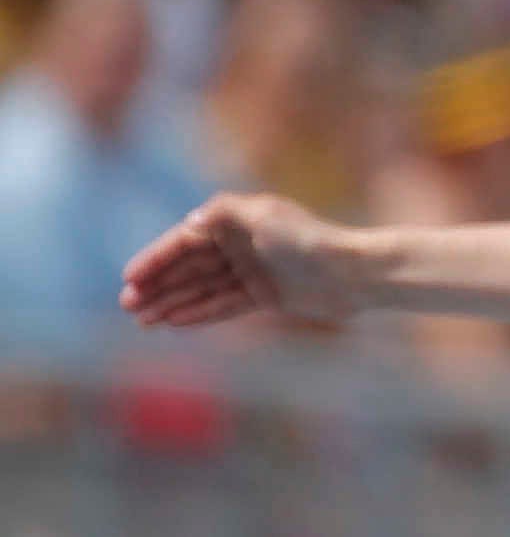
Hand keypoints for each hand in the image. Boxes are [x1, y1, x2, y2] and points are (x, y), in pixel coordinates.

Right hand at [119, 193, 370, 327]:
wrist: (352, 273)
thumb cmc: (307, 240)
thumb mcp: (262, 216)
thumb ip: (223, 214)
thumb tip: (190, 222)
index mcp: (236, 222)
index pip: (184, 241)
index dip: (155, 260)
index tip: (130, 279)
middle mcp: (241, 244)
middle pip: (189, 267)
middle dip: (158, 286)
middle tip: (129, 306)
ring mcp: (252, 271)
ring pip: (202, 289)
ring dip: (172, 302)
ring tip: (143, 320)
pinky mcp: (265, 295)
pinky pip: (223, 305)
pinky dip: (199, 313)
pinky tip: (174, 323)